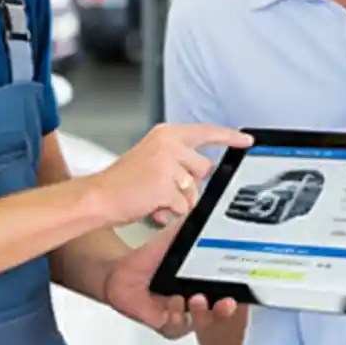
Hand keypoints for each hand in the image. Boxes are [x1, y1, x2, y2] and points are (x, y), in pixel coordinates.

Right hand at [87, 124, 251, 226]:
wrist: (98, 197)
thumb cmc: (122, 183)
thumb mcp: (152, 159)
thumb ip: (177, 160)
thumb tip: (201, 174)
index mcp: (166, 134)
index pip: (206, 132)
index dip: (230, 137)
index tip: (247, 140)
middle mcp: (169, 144)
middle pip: (204, 168)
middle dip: (190, 184)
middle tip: (164, 187)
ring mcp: (168, 164)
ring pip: (194, 190)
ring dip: (178, 200)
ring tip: (154, 197)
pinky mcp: (166, 186)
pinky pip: (183, 207)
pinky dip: (170, 212)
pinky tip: (152, 206)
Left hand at [104, 220, 238, 338]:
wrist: (122, 270)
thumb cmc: (150, 259)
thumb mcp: (174, 240)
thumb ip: (190, 228)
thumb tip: (206, 211)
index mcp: (201, 284)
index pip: (224, 293)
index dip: (234, 293)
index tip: (240, 288)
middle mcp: (193, 302)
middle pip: (217, 314)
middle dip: (224, 310)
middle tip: (227, 302)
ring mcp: (180, 314)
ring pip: (198, 323)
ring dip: (202, 314)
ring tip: (198, 299)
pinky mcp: (163, 322)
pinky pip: (175, 327)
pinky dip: (177, 316)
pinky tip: (175, 302)